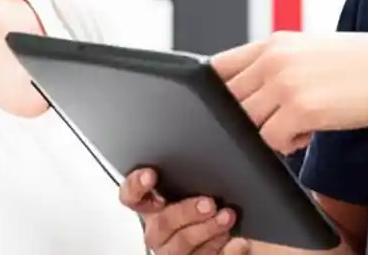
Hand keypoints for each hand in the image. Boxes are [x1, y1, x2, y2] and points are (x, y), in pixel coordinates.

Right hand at [118, 167, 250, 254]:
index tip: (151, 174)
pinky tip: (235, 239)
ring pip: (180, 245)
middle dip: (184, 211)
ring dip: (206, 230)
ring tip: (226, 216)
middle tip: (208, 202)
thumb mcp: (198, 180)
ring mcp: (174, 249)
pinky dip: (221, 248)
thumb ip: (195, 163)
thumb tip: (213, 125)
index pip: (131, 195)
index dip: (136, 185)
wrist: (224, 238)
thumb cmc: (206, 201)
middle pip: (160, 223)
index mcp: (153, 205)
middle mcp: (159, 229)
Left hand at [211, 31, 367, 154]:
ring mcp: (284, 84)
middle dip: (243, 119)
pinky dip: (286, 145)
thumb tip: (249, 96)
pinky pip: (270, 141)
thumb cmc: (362, 65)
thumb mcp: (312, 52)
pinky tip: (309, 135)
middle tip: (275, 123)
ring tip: (298, 128)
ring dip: (267, 133)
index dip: (218, 94)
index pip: (218, 68)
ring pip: (245, 124)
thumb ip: (278, 65)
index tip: (231, 108)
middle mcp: (273, 59)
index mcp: (274, 42)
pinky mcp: (300, 110)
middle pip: (226, 101)